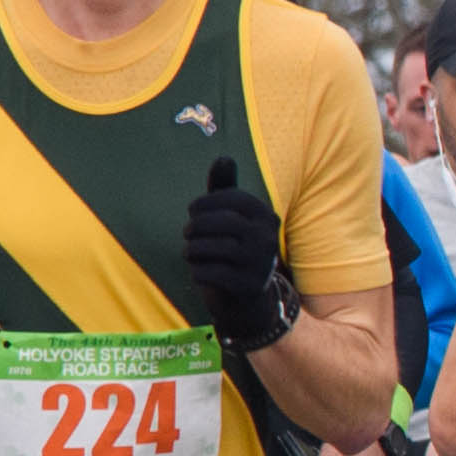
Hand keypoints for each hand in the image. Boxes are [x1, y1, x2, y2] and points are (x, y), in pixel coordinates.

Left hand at [186, 158, 296, 354]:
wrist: (248, 298)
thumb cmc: (235, 247)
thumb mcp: (233, 217)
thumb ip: (225, 188)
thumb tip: (224, 157)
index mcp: (267, 216)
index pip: (231, 199)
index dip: (204, 203)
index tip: (193, 211)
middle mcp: (268, 238)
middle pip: (219, 222)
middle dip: (194, 226)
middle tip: (187, 233)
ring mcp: (260, 263)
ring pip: (211, 248)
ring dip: (191, 249)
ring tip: (189, 251)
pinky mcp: (247, 286)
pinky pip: (210, 272)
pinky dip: (197, 270)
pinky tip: (197, 270)